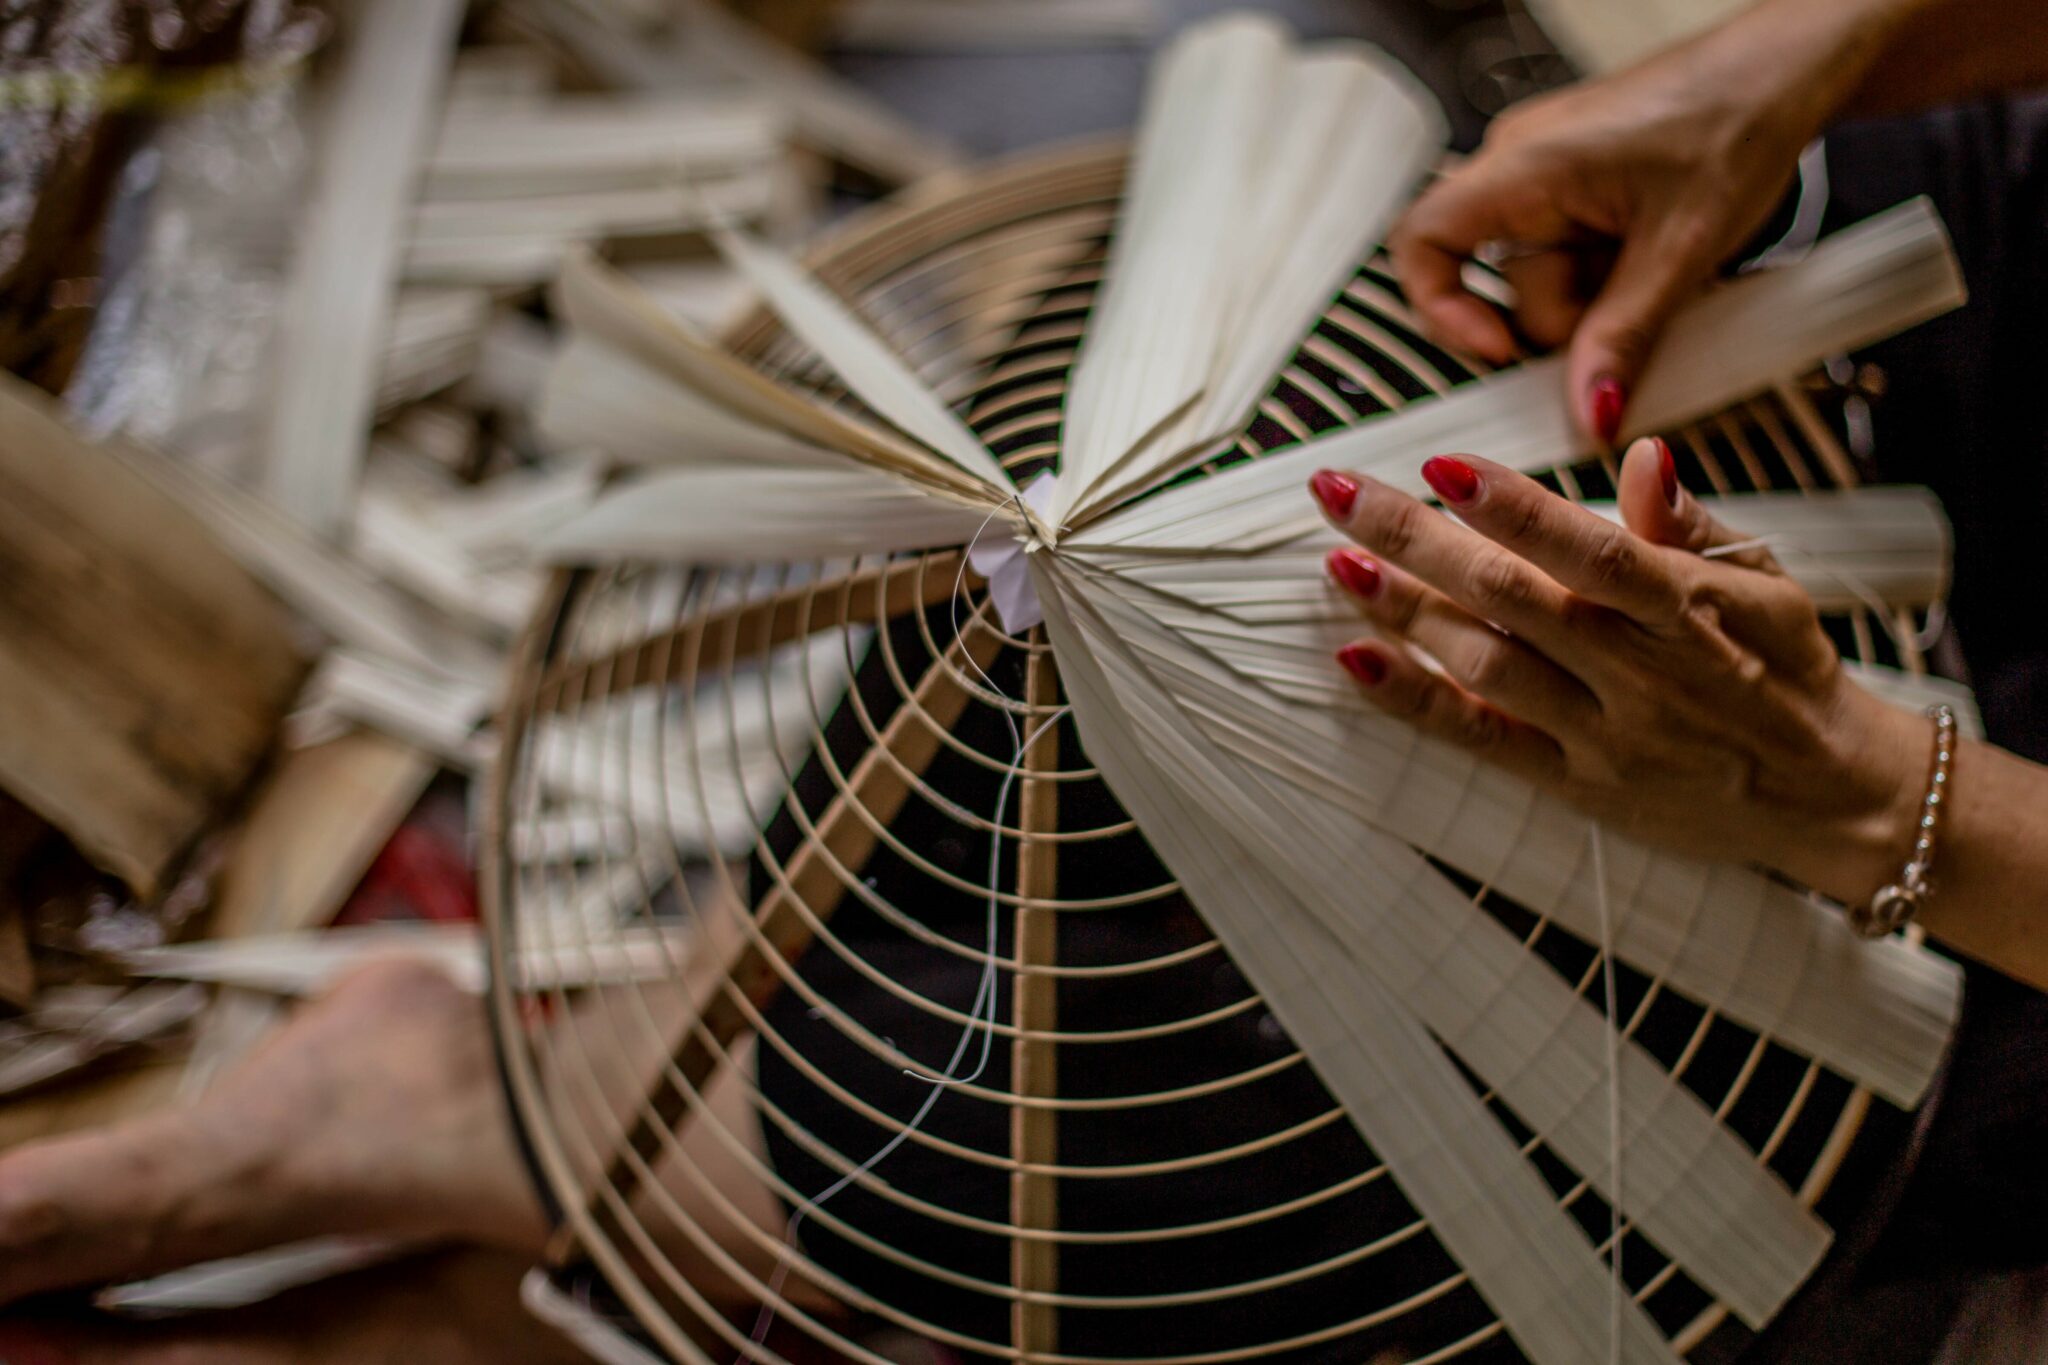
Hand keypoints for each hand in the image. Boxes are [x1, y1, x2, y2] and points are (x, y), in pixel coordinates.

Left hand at [1308, 439, 1928, 904]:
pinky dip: (1414, 700)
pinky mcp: (1576, 786)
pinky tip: (1355, 658)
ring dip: (1404, 612)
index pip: (1594, 553)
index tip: (1441, 463)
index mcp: (1692, 612)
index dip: (1515, 510)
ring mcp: (1603, 735)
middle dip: (1417, 539)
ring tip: (1339, 560)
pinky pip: (1483, 739)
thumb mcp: (1768, 588)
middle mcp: (1642, 674)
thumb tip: (1643, 455)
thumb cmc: (1788, 671)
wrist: (1830, 800)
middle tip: (1339, 489)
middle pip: (1513, 599)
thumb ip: (1691, 527)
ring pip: (1487, 666)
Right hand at [1387, 0, 1903, 439]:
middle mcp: (1522, 165)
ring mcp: (1550, 177)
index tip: (1498, 351)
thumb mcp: (1681, 248)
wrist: (1790, 69)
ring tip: (1664, 269)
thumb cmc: (1737, 117)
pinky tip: (1656, 257)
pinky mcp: (1580, 187)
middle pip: (1504, 281)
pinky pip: (1572, 255)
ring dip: (1599, 297)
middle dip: (1566, 317)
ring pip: (1545, 276)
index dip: (1442, 309)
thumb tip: (1589, 412)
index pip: (1422, 242)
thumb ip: (1624, 337)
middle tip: (1632, 314)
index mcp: (1526, 166)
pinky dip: (1611, 275)